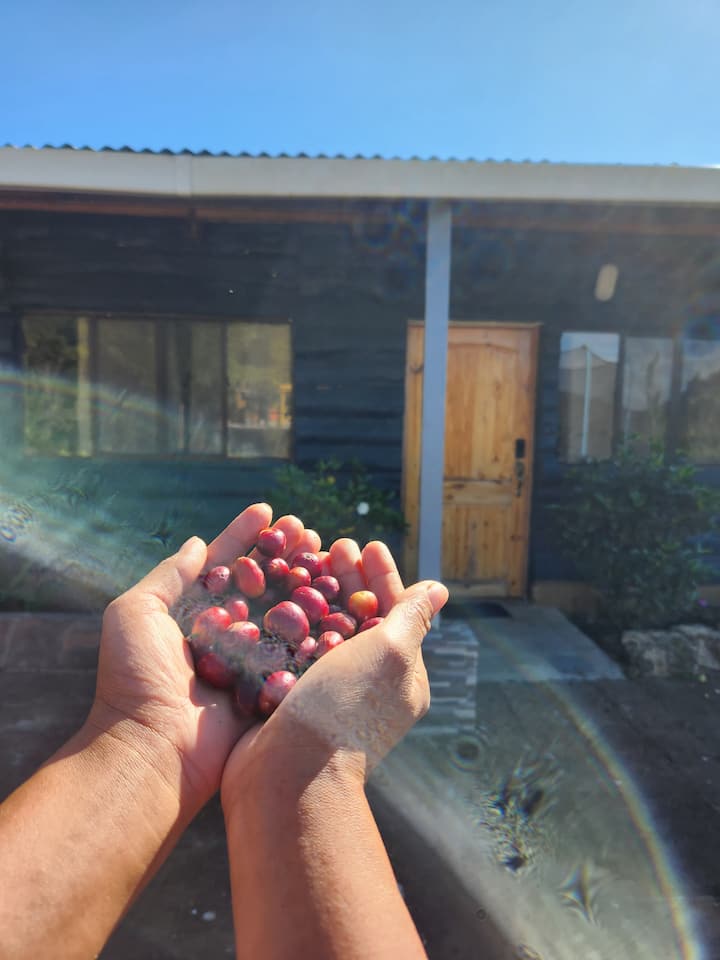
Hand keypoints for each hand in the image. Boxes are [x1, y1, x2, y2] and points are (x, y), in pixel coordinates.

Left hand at [86, 503, 320, 809]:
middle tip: (307, 530)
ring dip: (306, 582)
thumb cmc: (135, 679)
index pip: (224, 565)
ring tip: (327, 553)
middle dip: (284, 554)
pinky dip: (319, 627)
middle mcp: (226, 635)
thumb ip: (167, 576)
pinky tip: (338, 599)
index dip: (244, 536)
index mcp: (193, 615)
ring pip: (285, 612)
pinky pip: (300, 653)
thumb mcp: (135, 614)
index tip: (268, 510)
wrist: (153, 750)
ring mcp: (251, 662)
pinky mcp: (272, 690)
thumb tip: (197, 544)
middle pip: (261, 584)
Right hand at [220, 537, 447, 807]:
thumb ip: (412, 618)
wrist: (288, 774)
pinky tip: (276, 599)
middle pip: (360, 618)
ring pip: (324, 631)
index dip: (383, 576)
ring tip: (302, 563)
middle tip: (332, 545)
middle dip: (348, 579)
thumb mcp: (391, 653)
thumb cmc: (346, 707)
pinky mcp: (291, 701)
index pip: (398, 613)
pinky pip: (294, 652)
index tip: (367, 545)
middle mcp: (368, 686)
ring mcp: (328, 695)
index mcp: (402, 676)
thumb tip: (439, 590)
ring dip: (316, 595)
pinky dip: (289, 623)